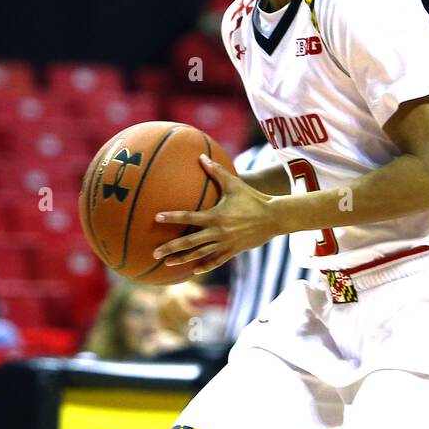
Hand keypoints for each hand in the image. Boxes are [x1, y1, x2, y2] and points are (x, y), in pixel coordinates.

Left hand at [152, 155, 282, 274]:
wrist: (274, 217)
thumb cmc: (253, 198)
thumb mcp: (235, 184)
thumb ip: (216, 171)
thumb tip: (201, 157)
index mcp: (216, 216)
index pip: (189, 217)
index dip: (173, 217)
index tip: (157, 218)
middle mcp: (218, 231)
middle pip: (190, 242)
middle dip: (171, 248)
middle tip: (154, 253)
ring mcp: (225, 243)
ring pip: (200, 254)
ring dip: (182, 259)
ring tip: (167, 263)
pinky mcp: (233, 250)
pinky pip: (216, 260)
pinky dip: (204, 266)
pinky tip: (193, 271)